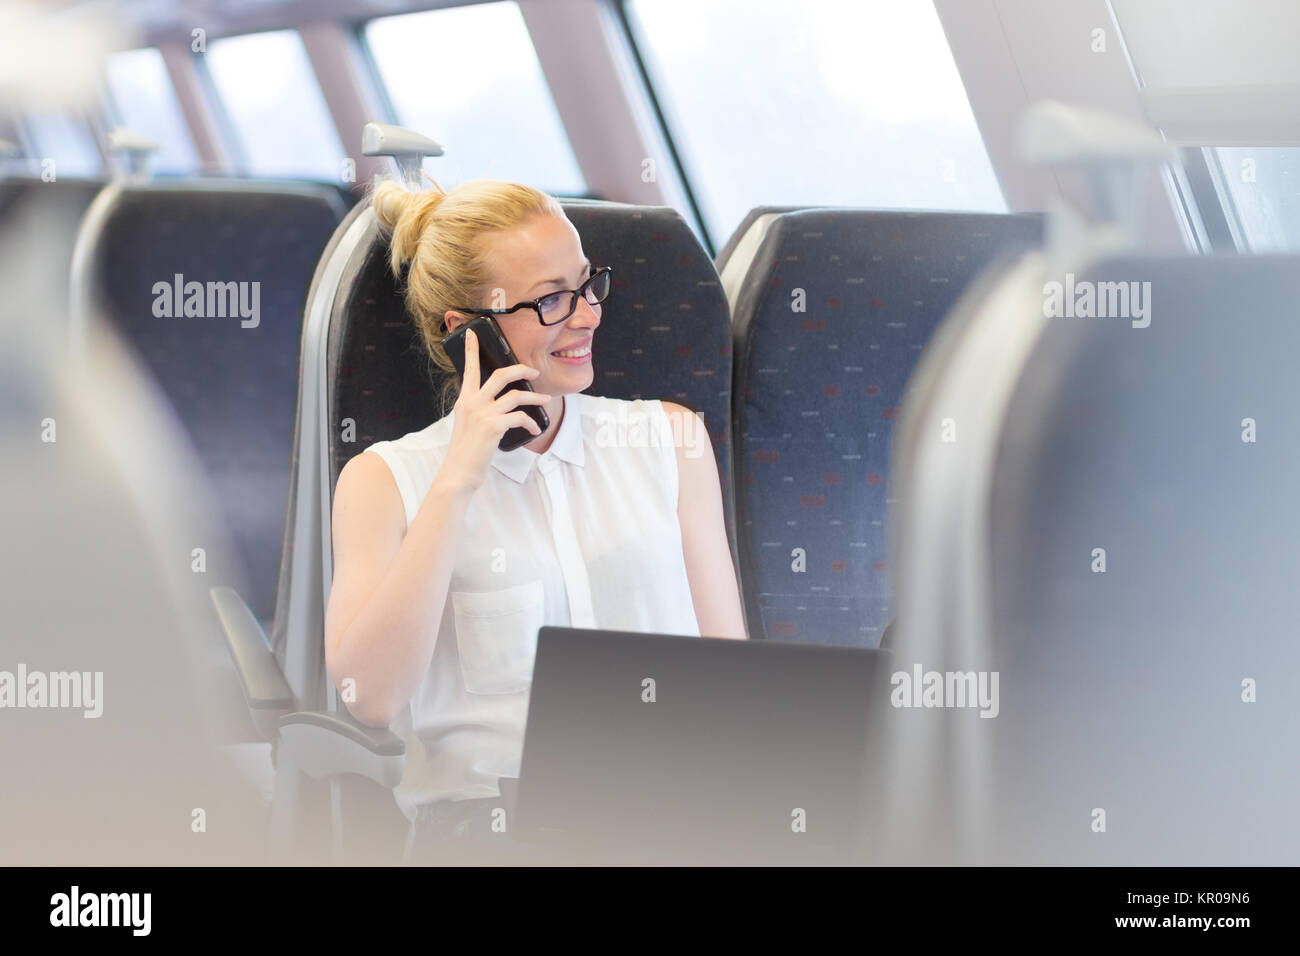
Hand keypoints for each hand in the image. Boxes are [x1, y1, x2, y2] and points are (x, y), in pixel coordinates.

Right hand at [438, 329, 549, 491]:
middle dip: (521, 369)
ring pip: (516, 395)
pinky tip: (534, 428)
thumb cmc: (466, 452)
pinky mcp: (493, 426)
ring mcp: (482, 413)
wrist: (458, 473)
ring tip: (545, 400)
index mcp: (464, 400)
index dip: (470, 350)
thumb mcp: (467, 425)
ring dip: (535, 397)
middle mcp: (472, 403)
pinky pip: (520, 417)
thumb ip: (478, 410)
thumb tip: (499, 404)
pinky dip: (530, 421)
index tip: (472, 334)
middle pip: (500, 375)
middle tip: (534, 371)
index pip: (468, 370)